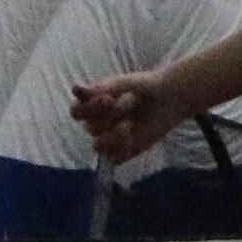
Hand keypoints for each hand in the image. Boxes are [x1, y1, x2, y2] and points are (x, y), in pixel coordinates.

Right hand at [69, 69, 186, 165]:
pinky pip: (114, 158)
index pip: (76, 112)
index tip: (108, 99)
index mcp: (91, 106)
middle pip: (90, 128)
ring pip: (98, 145)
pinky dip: (123, 148)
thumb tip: (74, 88)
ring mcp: (109, 139)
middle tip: (131, 101)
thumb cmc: (141, 87)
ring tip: (131, 123)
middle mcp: (97, 123)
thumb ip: (98, 89)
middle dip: (112, 115)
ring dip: (114, 134)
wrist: (167, 96)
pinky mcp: (124, 151)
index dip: (89, 108)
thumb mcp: (120, 84)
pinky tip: (133, 136)